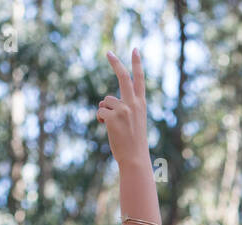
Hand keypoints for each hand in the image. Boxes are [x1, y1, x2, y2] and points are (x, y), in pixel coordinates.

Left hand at [98, 50, 148, 167]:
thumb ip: (123, 108)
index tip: (135, 50)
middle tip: (108, 52)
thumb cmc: (133, 141)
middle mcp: (133, 104)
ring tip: (113, 126)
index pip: (139, 80)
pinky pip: (100, 111)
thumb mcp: (134, 121)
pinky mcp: (113, 116)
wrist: (135, 158)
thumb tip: (103, 102)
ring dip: (105, 111)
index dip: (137, 64)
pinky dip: (100, 119)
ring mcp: (123, 109)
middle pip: (123, 77)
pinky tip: (108, 129)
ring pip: (105, 101)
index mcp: (141, 104)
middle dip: (116, 63)